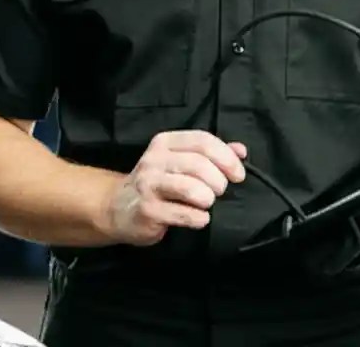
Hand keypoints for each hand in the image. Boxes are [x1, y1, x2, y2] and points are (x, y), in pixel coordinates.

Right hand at [103, 131, 246, 245]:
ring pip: (190, 187)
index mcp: (165, 143)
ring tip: (207, 204)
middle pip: (199, 164)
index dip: (226, 157)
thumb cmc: (157, 184)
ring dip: (208, 198)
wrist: (118, 208)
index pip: (202, 141)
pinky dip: (198, 218)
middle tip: (219, 192)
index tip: (238, 175)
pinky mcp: (147, 210)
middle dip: (218, 181)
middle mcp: (155, 160)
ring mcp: (148, 185)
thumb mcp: (179, 162)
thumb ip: (211, 154)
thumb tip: (241, 150)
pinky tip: (199, 219)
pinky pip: (182, 213)